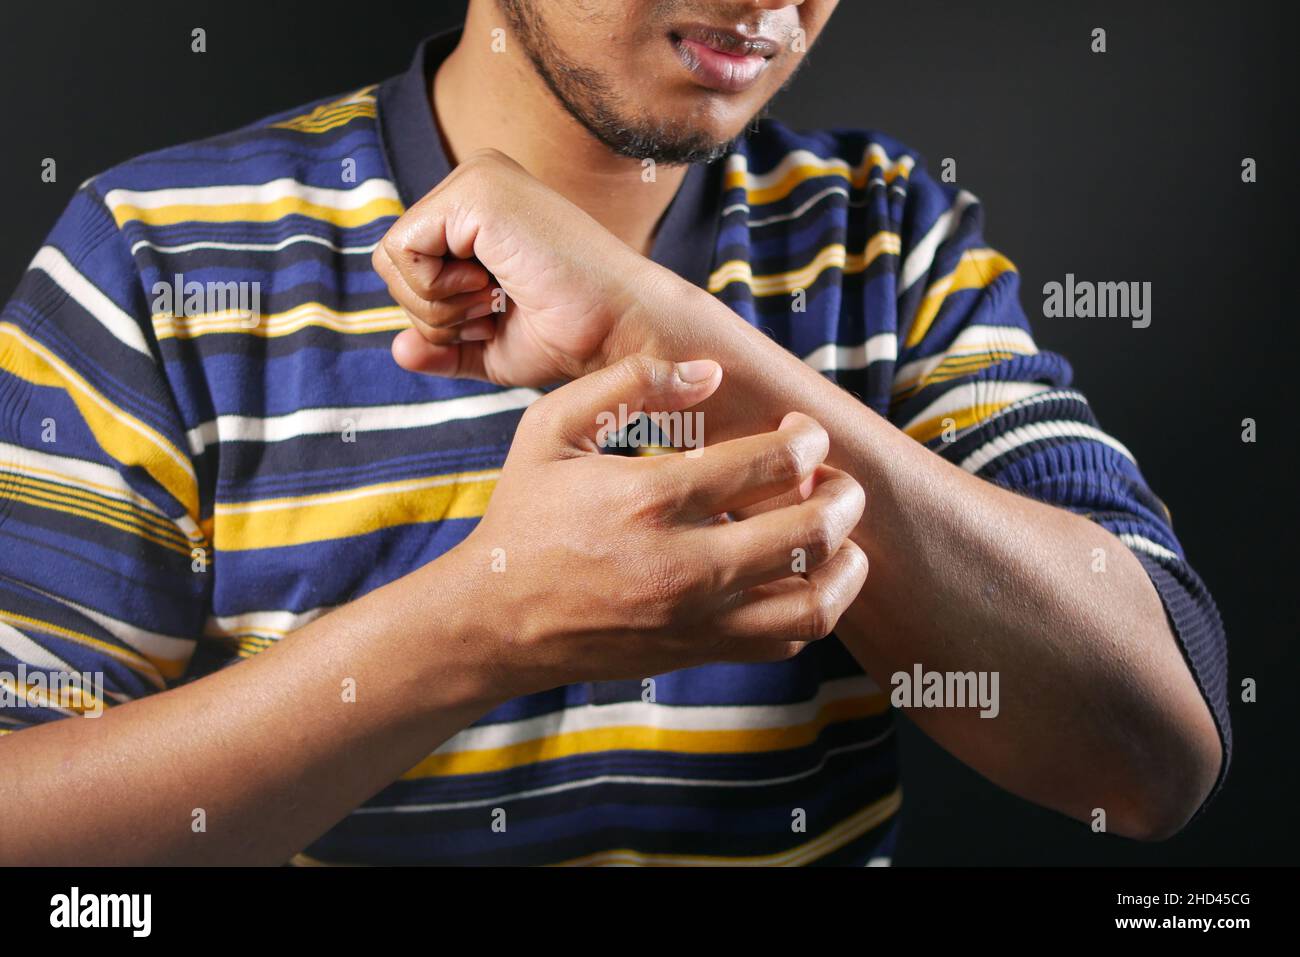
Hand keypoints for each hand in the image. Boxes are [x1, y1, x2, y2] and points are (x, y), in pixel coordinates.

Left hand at [374, 149, 672, 386]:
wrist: (622, 330)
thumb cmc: (576, 338)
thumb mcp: (494, 346)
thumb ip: (443, 345)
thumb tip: (398, 351)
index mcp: (482, 207)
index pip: (408, 263)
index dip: (439, 314)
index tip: (498, 315)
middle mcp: (477, 179)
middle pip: (391, 260)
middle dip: (435, 312)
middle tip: (497, 310)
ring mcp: (477, 178)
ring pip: (391, 259)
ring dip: (439, 306)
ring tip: (499, 299)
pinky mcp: (476, 191)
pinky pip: (402, 252)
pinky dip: (438, 291)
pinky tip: (492, 286)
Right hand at [447, 354, 868, 698]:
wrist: (496, 618)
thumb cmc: (526, 516)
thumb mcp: (551, 427)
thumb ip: (629, 383)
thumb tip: (709, 372)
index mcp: (650, 496)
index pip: (773, 461)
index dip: (807, 439)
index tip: (801, 434)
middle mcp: (684, 563)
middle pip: (811, 528)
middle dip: (843, 493)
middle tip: (835, 479)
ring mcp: (696, 617)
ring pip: (816, 599)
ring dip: (847, 560)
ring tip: (840, 535)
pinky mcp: (698, 651)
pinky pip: (787, 638)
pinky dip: (812, 607)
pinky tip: (798, 577)